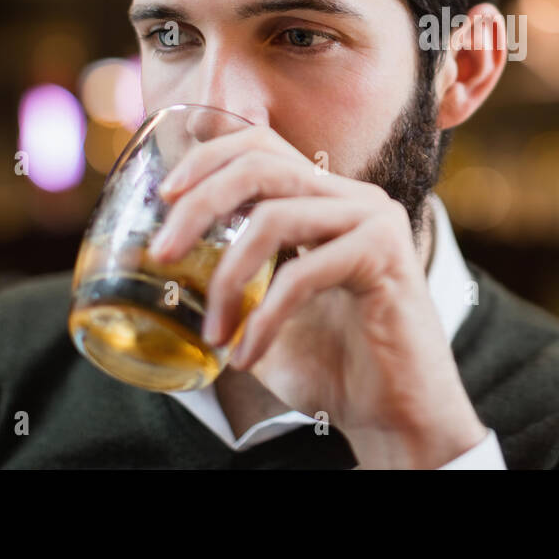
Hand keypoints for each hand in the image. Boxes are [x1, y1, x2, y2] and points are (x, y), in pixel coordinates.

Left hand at [146, 124, 487, 467]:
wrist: (397, 413)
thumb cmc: (334, 364)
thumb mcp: (267, 307)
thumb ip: (234, 273)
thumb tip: (164, 256)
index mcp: (329, 199)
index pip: (263, 144)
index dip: (208, 158)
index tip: (165, 196)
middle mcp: (355, 197)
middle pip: (262, 165)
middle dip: (200, 204)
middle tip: (161, 252)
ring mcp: (374, 220)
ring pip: (275, 217)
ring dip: (227, 279)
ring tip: (213, 332)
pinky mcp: (385, 255)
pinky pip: (302, 272)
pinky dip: (264, 318)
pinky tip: (247, 355)